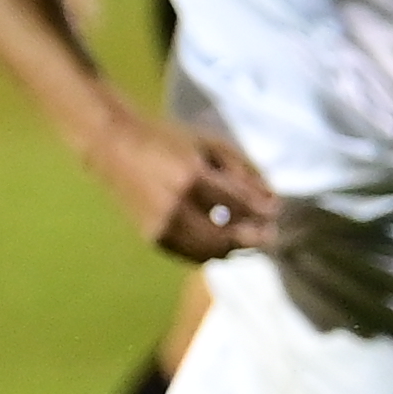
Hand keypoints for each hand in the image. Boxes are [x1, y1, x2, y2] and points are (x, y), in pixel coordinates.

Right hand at [82, 109, 295, 259]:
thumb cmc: (167, 138)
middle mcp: (177, 209)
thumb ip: (243, 171)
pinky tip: (221, 237)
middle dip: (253, 240)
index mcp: (192, 179)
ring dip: (233, 248)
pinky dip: (211, 250)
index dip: (264, 213)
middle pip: (227, 239)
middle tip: (269, 233)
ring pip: (210, 254)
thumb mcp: (210, 144)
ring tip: (246, 236)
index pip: (240, 207)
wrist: (114, 146)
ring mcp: (162, 228)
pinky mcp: (152, 238)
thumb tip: (272, 200)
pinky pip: (191, 255)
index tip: (278, 213)